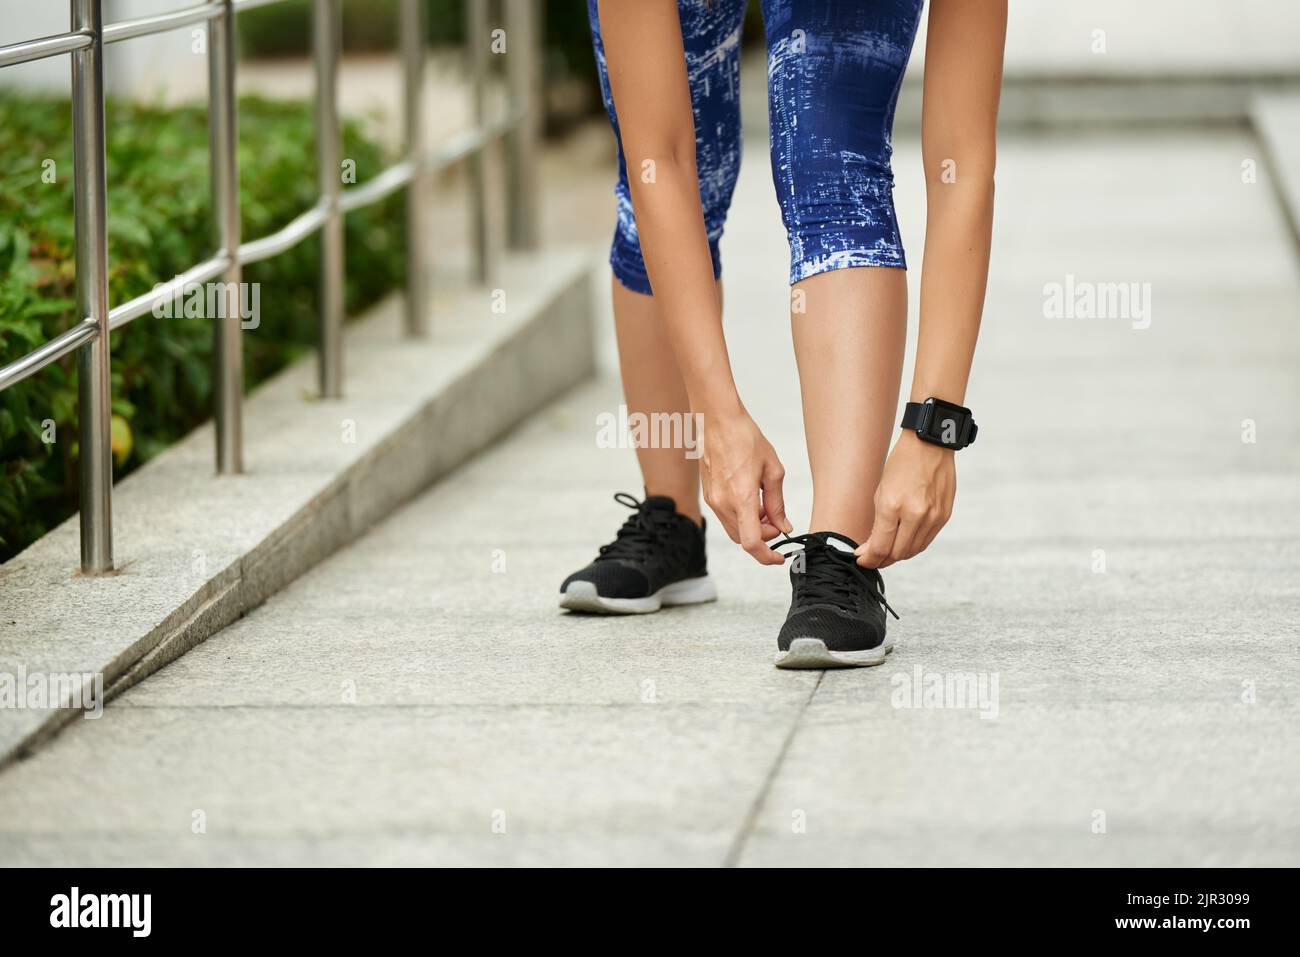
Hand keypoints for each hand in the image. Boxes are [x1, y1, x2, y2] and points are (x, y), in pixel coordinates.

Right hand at [698, 406, 791, 564]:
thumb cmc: (746, 438)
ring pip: (734, 530)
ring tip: (765, 506)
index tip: (779, 556)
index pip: (752, 543)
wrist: (717, 420)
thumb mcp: (773, 470)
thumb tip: (783, 526)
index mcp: (741, 498)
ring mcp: (712, 501)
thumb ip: (777, 503)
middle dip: (764, 538)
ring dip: (752, 527)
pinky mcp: (708, 495)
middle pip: (743, 539)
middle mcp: (722, 504)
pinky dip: (741, 518)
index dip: (767, 556)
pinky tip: (751, 500)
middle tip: (777, 521)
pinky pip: (726, 518)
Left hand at [856, 431, 955, 568]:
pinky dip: (913, 545)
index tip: (861, 559)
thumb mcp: (881, 491)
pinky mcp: (944, 516)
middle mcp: (915, 514)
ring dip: (898, 554)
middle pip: (897, 554)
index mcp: (893, 506)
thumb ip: (878, 523)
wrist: (930, 445)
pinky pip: (926, 541)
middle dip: (882, 559)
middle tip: (872, 557)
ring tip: (887, 550)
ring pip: (913, 551)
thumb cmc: (901, 464)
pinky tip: (904, 541)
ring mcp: (933, 516)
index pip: (880, 547)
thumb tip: (871, 549)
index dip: (868, 558)